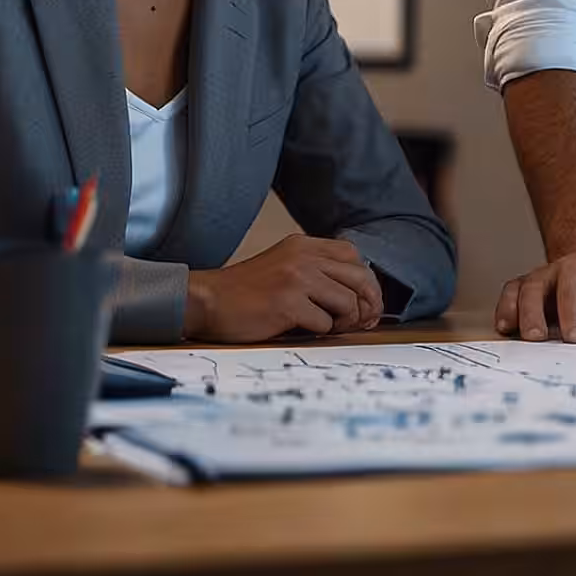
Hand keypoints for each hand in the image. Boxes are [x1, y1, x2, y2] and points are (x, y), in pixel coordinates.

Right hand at [184, 235, 383, 341]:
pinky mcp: (287, 303)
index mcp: (305, 245)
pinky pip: (325, 322)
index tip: (367, 303)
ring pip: (348, 301)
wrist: (206, 301)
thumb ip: (316, 271)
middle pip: (360, 278)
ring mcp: (297, 278)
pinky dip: (322, 331)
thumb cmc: (245, 292)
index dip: (367, 282)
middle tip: (364, 321)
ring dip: (345, 320)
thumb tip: (358, 296)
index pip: (354, 256)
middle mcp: (304, 257)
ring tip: (332, 327)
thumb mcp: (284, 265)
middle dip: (369, 303)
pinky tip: (307, 329)